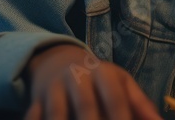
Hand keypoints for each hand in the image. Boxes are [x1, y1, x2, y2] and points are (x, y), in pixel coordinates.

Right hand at [24, 44, 161, 119]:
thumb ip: (140, 104)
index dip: (121, 117)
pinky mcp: (36, 101)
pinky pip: (33, 115)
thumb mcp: (121, 83)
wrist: (58, 60)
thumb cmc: (98, 79)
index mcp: (103, 74)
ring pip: (56, 113)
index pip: (115, 98)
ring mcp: (54, 89)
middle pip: (86, 106)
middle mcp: (77, 79)